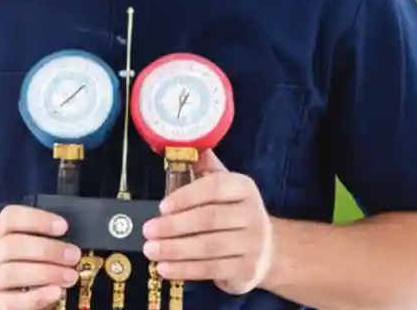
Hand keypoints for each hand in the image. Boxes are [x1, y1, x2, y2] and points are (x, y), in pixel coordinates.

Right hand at [0, 205, 81, 309]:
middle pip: (12, 245)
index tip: (63, 226)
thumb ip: (47, 240)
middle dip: (47, 249)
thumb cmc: (26, 267)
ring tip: (70, 276)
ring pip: (12, 272)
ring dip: (46, 272)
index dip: (37, 219)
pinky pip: (13, 301)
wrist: (9, 298)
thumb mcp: (32, 249)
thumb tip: (72, 240)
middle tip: (73, 255)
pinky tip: (56, 292)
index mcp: (1, 233)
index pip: (10, 217)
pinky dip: (37, 296)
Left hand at [141, 148, 273, 295]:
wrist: (268, 250)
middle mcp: (253, 214)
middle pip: (210, 219)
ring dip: (175, 250)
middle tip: (148, 230)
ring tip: (151, 250)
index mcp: (244, 188)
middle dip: (175, 226)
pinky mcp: (247, 269)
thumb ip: (205, 170)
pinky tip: (165, 268)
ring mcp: (253, 244)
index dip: (187, 196)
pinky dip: (185, 270)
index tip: (162, 206)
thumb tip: (184, 145)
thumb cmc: (235, 213)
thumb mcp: (226, 188)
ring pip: (209, 247)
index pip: (216, 187)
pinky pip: (212, 269)